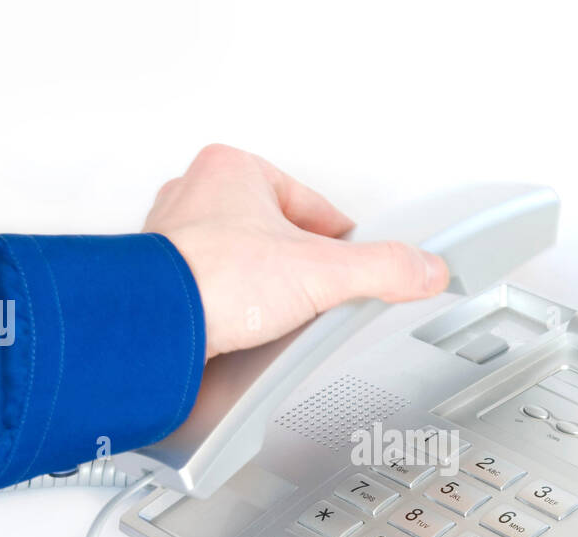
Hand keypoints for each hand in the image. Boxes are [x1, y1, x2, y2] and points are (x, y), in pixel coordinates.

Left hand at [144, 144, 449, 358]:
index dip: (341, 247)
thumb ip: (382, 270)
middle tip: (308, 292)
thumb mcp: (321, 274)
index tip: (350, 272)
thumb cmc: (212, 282)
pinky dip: (226, 307)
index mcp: (234, 169)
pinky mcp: (160, 279)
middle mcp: (195, 193)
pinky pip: (209, 287)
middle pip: (276, 232)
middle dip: (295, 266)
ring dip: (258, 287)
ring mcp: (172, 237)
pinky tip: (236, 328)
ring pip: (239, 260)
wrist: (152, 328)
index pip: (314, 208)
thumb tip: (425, 269)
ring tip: (269, 313)